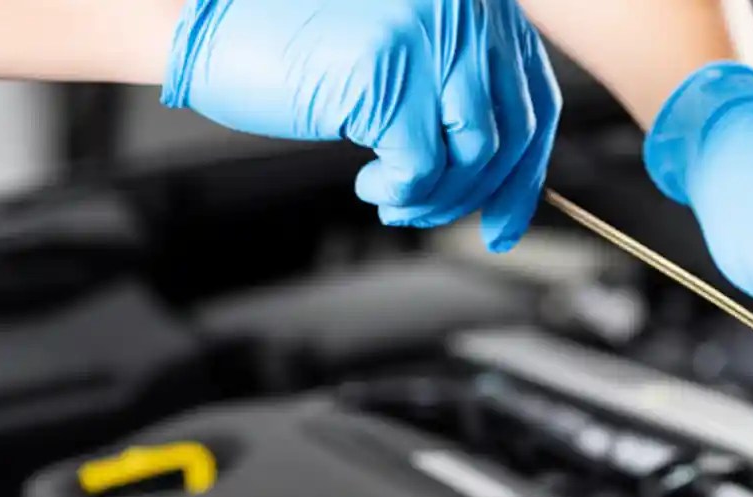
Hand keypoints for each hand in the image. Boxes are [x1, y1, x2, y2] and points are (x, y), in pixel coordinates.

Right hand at [161, 0, 559, 249]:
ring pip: (473, 157)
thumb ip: (464, 99)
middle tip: (445, 219)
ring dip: (436, 199)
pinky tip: (371, 187)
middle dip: (485, 196)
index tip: (509, 219)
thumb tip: (513, 176)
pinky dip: (399, 194)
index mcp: (479, 6)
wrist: (215, 26)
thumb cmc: (302, 48)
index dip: (528, 171)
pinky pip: (421, 168)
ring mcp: (427, 40)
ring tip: (395, 199)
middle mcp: (465, 12)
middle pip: (515, 134)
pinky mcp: (386, 75)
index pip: (537, 101)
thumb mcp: (408, 66)